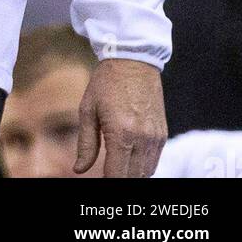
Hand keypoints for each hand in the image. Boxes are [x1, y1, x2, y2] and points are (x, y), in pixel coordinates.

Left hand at [75, 59, 166, 177]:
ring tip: (117, 165)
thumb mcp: (88, 110)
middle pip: (133, 178)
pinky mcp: (162, 134)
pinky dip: (142, 165)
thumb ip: (85, 144)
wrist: (133, 60)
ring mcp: (155, 137)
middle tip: (106, 172)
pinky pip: (154, 161)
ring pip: (146, 173)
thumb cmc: (106, 83)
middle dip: (119, 178)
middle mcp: (142, 139)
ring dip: (131, 174)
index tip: (99, 180)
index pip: (117, 175)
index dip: (107, 182)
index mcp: (121, 134)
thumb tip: (78, 169)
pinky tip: (130, 156)